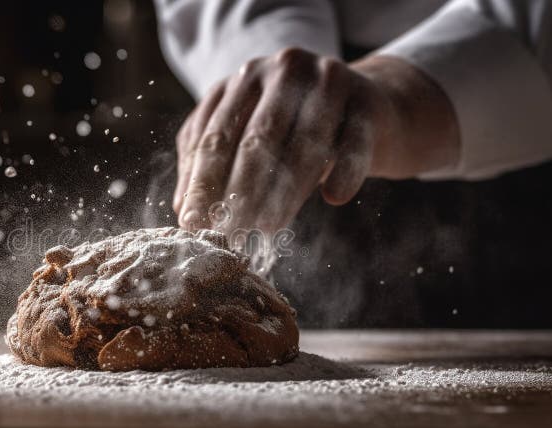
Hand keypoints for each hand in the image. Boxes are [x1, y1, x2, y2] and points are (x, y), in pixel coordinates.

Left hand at [173, 47, 458, 236]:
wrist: (368, 107)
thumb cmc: (295, 130)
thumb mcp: (251, 138)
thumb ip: (215, 164)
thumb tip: (184, 211)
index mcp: (244, 78)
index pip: (215, 134)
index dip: (202, 181)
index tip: (193, 222)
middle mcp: (283, 69)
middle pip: (256, 138)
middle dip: (238, 191)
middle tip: (228, 233)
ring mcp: (328, 80)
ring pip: (304, 143)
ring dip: (284, 192)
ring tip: (266, 228)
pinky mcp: (368, 101)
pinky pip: (355, 142)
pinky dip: (345, 171)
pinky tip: (334, 197)